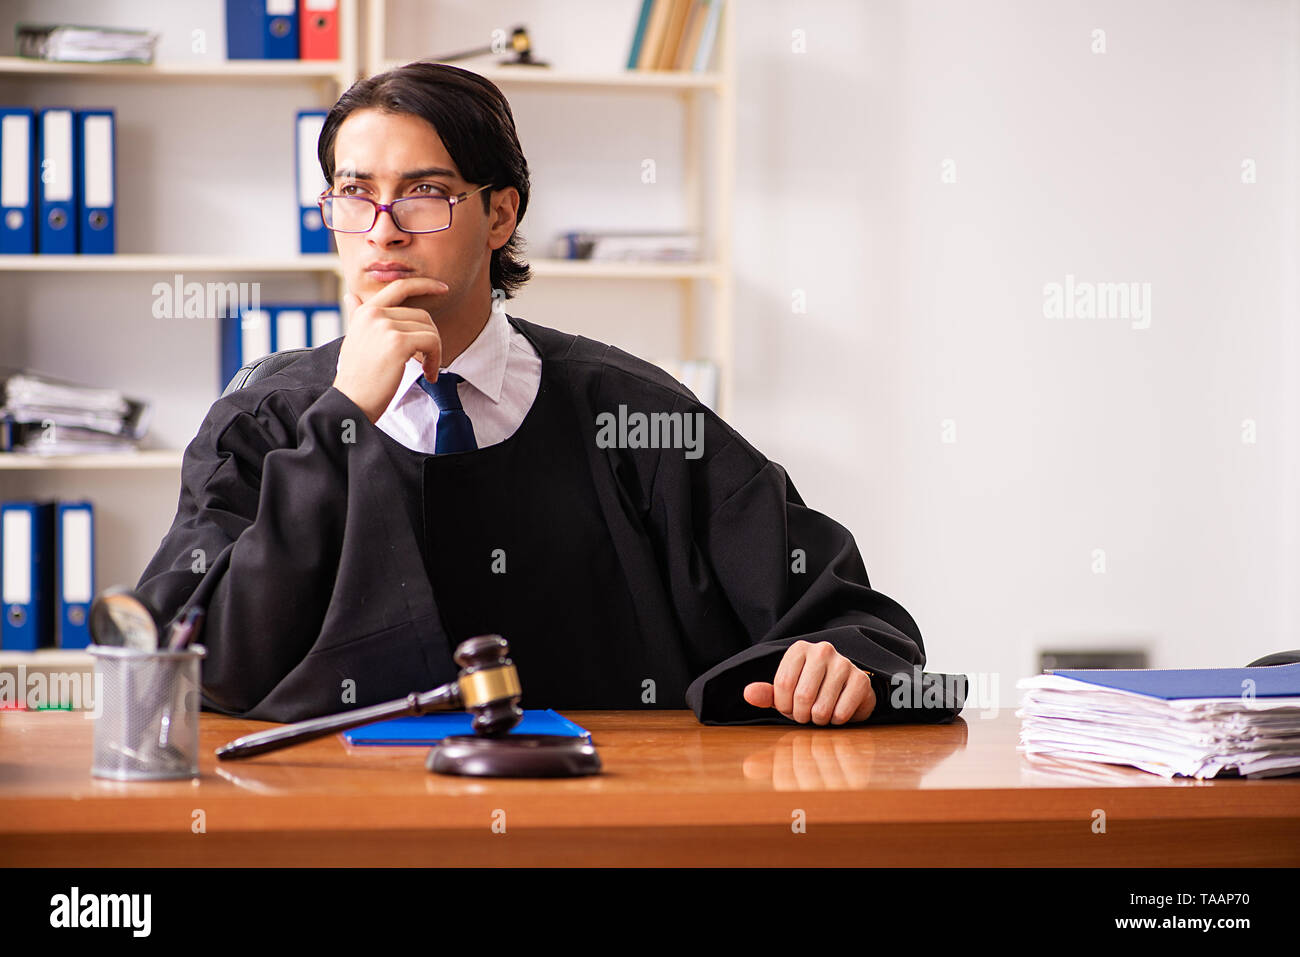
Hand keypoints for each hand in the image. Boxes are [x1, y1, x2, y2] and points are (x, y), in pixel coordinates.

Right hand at [333, 276, 448, 422]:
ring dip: (434, 352)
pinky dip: (436, 359)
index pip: (399, 287)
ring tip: (426, 369)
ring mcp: (385, 327)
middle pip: (421, 314)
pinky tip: (428, 374)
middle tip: (427, 360)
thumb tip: (350, 296)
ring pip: (429, 329)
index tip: (443, 288)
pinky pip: (432, 342)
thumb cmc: (357, 376)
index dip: (424, 284)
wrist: (352, 401)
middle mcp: (374, 314)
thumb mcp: (354, 339)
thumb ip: (357, 316)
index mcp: (365, 312)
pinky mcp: (398, 343)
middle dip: (430, 337)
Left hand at [743, 640, 875, 725]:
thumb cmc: (811, 692)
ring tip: (821, 713)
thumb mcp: (785, 693)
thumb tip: (747, 694)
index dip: (784, 705)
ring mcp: (844, 663)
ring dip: (818, 720)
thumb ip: (765, 694)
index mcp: (799, 649)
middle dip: (801, 715)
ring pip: (821, 708)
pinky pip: (841, 713)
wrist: (846, 692)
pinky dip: (836, 721)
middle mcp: (822, 650)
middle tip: (806, 714)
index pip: (782, 684)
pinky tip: (838, 712)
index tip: (789, 707)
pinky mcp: (861, 680)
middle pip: (802, 696)